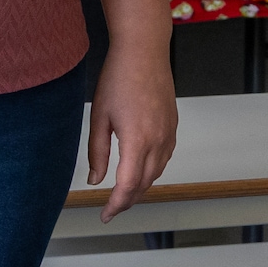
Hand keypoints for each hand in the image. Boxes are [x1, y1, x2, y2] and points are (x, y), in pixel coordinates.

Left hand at [87, 45, 176, 220]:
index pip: (127, 186)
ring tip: (123, 194)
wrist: (144, 51)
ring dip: (140, 187)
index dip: (116, 205)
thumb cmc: (118, 78)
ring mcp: (168, 133)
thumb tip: (95, 180)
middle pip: (144, 184)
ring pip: (156, 173)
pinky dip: (152, 171)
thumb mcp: (99, 117)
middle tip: (111, 209)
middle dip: (127, 201)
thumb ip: (97, 152)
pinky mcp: (172, 126)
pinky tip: (140, 170)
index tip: (105, 215)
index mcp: (137, 140)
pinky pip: (164, 158)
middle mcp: (158, 140)